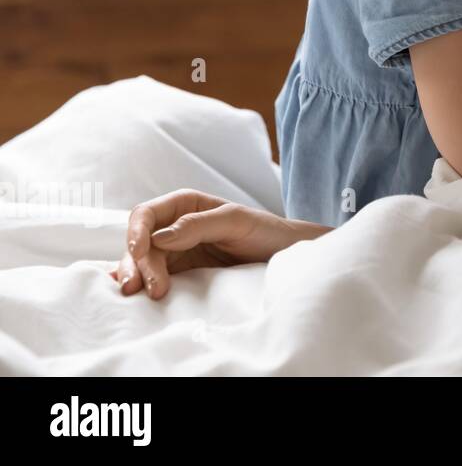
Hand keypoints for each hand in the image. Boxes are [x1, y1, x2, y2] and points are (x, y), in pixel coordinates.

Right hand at [108, 189, 326, 299]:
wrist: (284, 256)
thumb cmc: (264, 230)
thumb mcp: (236, 221)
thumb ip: (198, 224)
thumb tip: (158, 238)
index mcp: (185, 205)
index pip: (146, 214)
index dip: (136, 231)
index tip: (139, 251)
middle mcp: (174, 227)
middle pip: (141, 243)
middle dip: (139, 264)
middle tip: (150, 288)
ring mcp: (176, 252)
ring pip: (143, 263)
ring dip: (137, 278)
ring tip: (140, 296)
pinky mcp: (181, 275)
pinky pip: (154, 279)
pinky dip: (143, 286)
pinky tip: (135, 298)